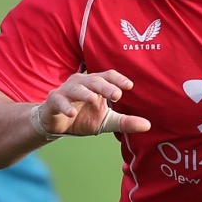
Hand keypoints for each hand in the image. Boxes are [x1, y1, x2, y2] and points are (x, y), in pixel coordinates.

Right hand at [32, 71, 149, 139]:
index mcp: (95, 84)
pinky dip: (65, 106)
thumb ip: (125, 122)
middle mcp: (81, 83)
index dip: (118, 79)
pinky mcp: (53, 101)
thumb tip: (148, 125)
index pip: (108, 76)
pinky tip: (71, 113)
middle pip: (94, 80)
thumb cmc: (83, 117)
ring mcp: (66, 91)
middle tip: (116, 95)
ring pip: (76, 88)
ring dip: (85, 93)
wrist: (57, 124)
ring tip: (93, 99)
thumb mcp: (106, 121)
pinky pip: (59, 101)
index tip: (130, 86)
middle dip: (105, 86)